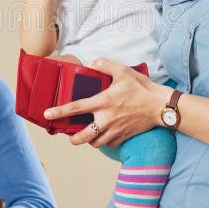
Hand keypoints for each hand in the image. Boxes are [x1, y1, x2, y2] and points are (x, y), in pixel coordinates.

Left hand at [44, 58, 172, 147]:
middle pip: (82, 137)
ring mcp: (115, 130)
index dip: (59, 112)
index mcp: (103, 102)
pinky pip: (109, 143)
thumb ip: (104, 65)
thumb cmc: (142, 88)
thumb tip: (92, 64)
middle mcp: (106, 119)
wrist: (161, 106)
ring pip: (96, 143)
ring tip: (87, 135)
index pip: (76, 108)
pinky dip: (105, 141)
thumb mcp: (123, 71)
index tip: (47, 115)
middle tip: (70, 136)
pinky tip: (105, 134)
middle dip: (73, 139)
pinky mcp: (124, 137)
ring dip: (89, 140)